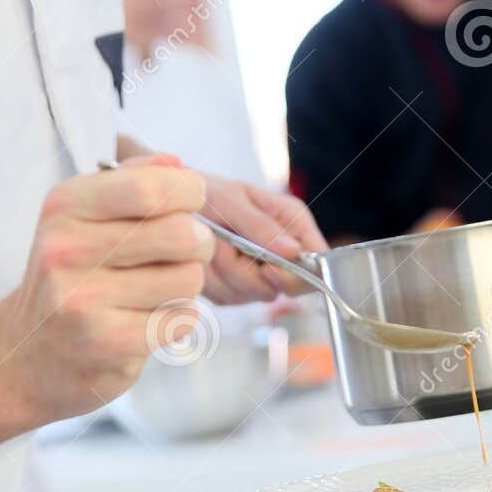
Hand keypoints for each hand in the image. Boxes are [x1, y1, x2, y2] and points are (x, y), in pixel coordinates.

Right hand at [0, 158, 213, 423]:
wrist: (23, 354)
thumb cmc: (66, 277)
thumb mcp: (81, 217)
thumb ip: (131, 182)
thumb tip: (177, 164)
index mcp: (65, 207)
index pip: (152, 188)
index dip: (190, 192)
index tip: (190, 203)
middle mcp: (68, 250)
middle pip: (181, 234)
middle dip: (198, 242)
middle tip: (185, 251)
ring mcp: (85, 300)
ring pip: (188, 278)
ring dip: (186, 284)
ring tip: (158, 288)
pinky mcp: (108, 343)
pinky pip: (181, 319)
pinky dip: (176, 318)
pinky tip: (147, 318)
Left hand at [199, 175, 327, 302]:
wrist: (174, 204)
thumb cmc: (206, 192)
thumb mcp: (231, 201)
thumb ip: (261, 226)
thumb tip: (294, 252)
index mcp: (292, 223)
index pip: (317, 262)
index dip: (296, 275)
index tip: (265, 269)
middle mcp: (282, 251)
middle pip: (280, 287)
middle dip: (246, 272)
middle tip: (222, 245)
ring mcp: (261, 273)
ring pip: (250, 295)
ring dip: (222, 274)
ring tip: (209, 245)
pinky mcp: (238, 288)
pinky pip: (229, 299)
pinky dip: (212, 283)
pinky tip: (205, 259)